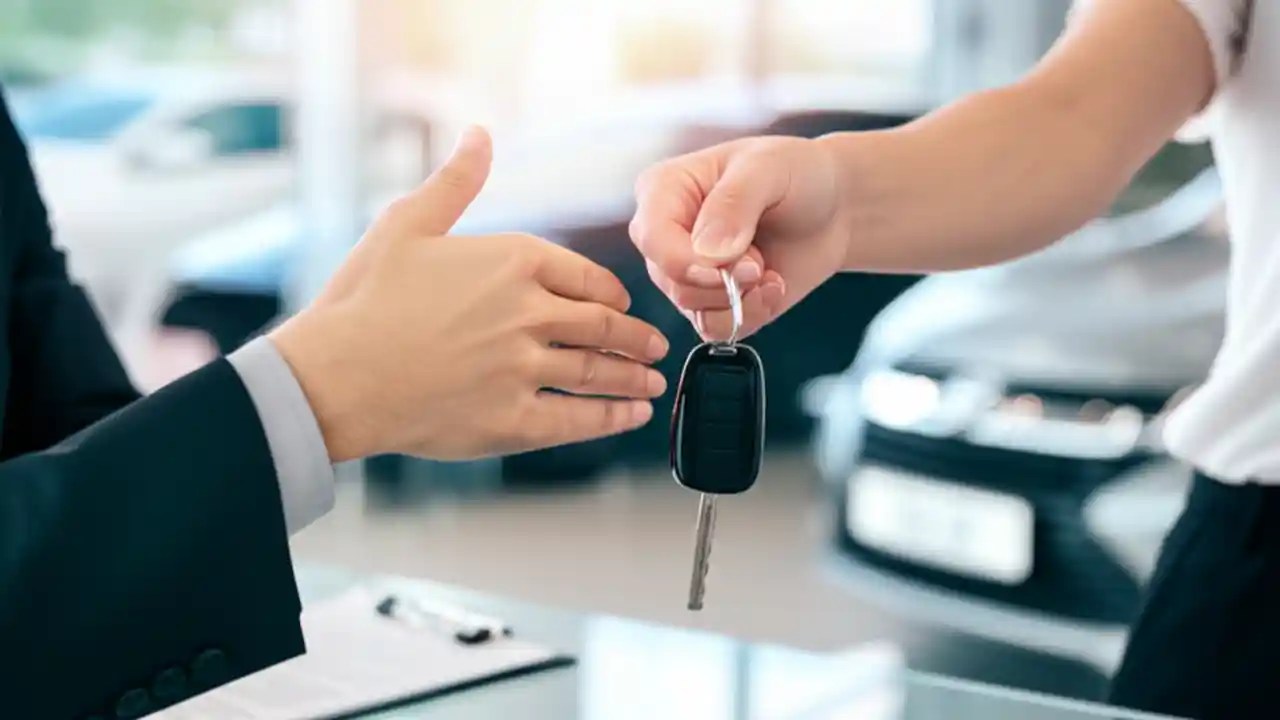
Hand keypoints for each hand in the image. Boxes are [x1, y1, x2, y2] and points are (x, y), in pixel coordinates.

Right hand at [271, 127, 669, 461]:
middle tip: (654, 347)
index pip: (586, 276)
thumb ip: (456, 182)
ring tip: (652, 384)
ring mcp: (523, 368)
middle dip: (634, 338)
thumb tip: (480, 135)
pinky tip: (630, 418)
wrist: (333, 375)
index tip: (620, 303)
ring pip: (597, 373)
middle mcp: (528, 312)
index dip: (609, 292)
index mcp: (512, 260)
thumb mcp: (407, 224)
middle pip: (602, 326)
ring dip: (633, 379)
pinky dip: (611, 419)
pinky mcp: (512, 420)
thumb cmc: (362, 299)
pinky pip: (576, 420)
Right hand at [630, 136, 848, 339]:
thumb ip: (734, 202)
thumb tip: (708, 252)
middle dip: (723, 280)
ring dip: (741, 296)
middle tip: (759, 262)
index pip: (652, 237)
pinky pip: (714, 328)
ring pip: (691, 307)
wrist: (832, 208)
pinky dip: (749, 315)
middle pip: (671, 279)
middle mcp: (666, 234)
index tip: (731, 264)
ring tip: (768, 270)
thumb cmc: (796, 174)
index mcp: (664, 189)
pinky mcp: (711, 302)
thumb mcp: (768, 167)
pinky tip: (771, 288)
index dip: (686, 261)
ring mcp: (686, 272)